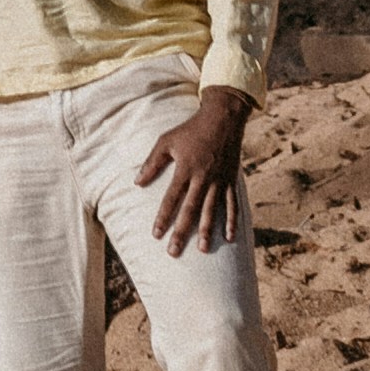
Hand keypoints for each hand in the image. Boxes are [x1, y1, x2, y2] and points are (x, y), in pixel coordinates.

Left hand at [135, 88, 250, 256]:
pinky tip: (229, 238)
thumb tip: (136, 182)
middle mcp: (203, 177)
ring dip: (207, 231)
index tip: (156, 234)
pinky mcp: (231, 180)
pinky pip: (232, 204)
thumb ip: (152, 162)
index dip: (163, 216)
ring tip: (202, 250)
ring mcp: (219, 180)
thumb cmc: (190, 129)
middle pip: (191, 209)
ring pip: (212, 210)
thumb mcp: (167, 140)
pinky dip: (232, 221)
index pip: (171, 197)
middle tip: (174, 252)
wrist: (222, 118)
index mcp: (186, 168)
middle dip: (182, 231)